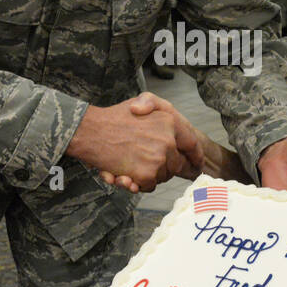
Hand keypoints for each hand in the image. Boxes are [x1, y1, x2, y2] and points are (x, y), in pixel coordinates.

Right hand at [95, 93, 210, 193]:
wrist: (90, 131)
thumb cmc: (113, 117)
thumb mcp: (142, 101)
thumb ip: (163, 112)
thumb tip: (171, 133)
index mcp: (170, 122)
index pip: (192, 144)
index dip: (195, 156)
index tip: (197, 165)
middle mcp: (168, 141)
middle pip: (177, 164)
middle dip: (165, 167)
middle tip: (144, 161)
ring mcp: (159, 159)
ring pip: (162, 176)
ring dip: (149, 175)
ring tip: (129, 164)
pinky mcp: (147, 174)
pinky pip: (149, 186)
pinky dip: (137, 184)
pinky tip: (123, 175)